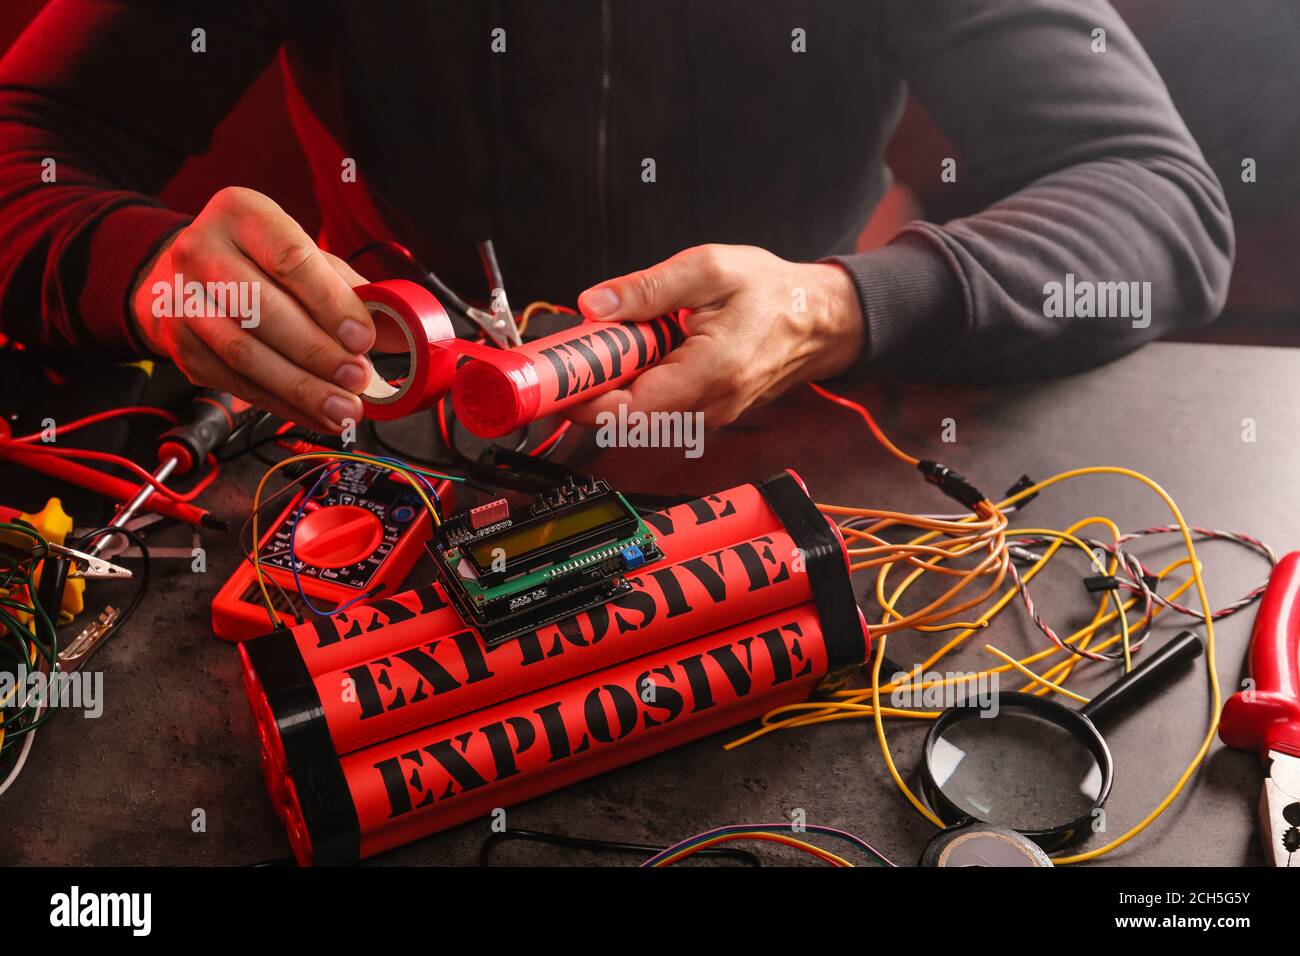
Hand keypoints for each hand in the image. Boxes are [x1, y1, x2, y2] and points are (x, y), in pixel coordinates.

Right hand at [130, 187, 384, 431]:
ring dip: (301, 388)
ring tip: (343, 408)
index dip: (330, 302)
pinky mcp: (180, 344)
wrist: (185, 275)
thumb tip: (401, 332)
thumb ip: (351, 289)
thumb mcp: (306, 258)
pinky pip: (235, 382)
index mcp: (242, 214)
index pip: (290, 258)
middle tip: (358, 380)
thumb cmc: (261, 264)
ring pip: (244, 352)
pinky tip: (316, 414)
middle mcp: (202, 250)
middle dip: (318, 352)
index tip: (363, 338)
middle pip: (263, 310)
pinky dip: (282, 404)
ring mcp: (183, 299)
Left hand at [568, 244, 863, 426]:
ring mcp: (710, 416)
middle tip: (577, 351)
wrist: (818, 319)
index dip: (585, 400)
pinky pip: (660, 410)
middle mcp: (710, 407)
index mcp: (711, 373)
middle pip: (628, 419)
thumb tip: (595, 305)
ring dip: (617, 386)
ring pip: (642, 417)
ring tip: (613, 346)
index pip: (631, 410)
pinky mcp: (707, 414)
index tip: (558, 379)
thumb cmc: (772, 293)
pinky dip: (639, 386)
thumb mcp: (708, 268)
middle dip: (595, 388)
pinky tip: (640, 355)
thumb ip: (648, 288)